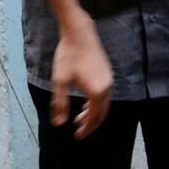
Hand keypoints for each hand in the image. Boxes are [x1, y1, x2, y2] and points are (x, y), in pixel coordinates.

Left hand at [50, 11, 112, 138]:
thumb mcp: (59, 81)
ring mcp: (109, 79)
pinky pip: (104, 94)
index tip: (78, 137)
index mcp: (96, 92)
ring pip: (104, 104)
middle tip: (78, 130)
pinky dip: (96, 103)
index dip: (86, 130)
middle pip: (102, 114)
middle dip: (90, 124)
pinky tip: (85, 101)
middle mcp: (107, 87)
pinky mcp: (107, 72)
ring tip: (79, 118)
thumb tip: (59, 123)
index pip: (94, 119)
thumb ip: (60, 103)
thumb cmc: (68, 55)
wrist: (79, 32)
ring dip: (93, 113)